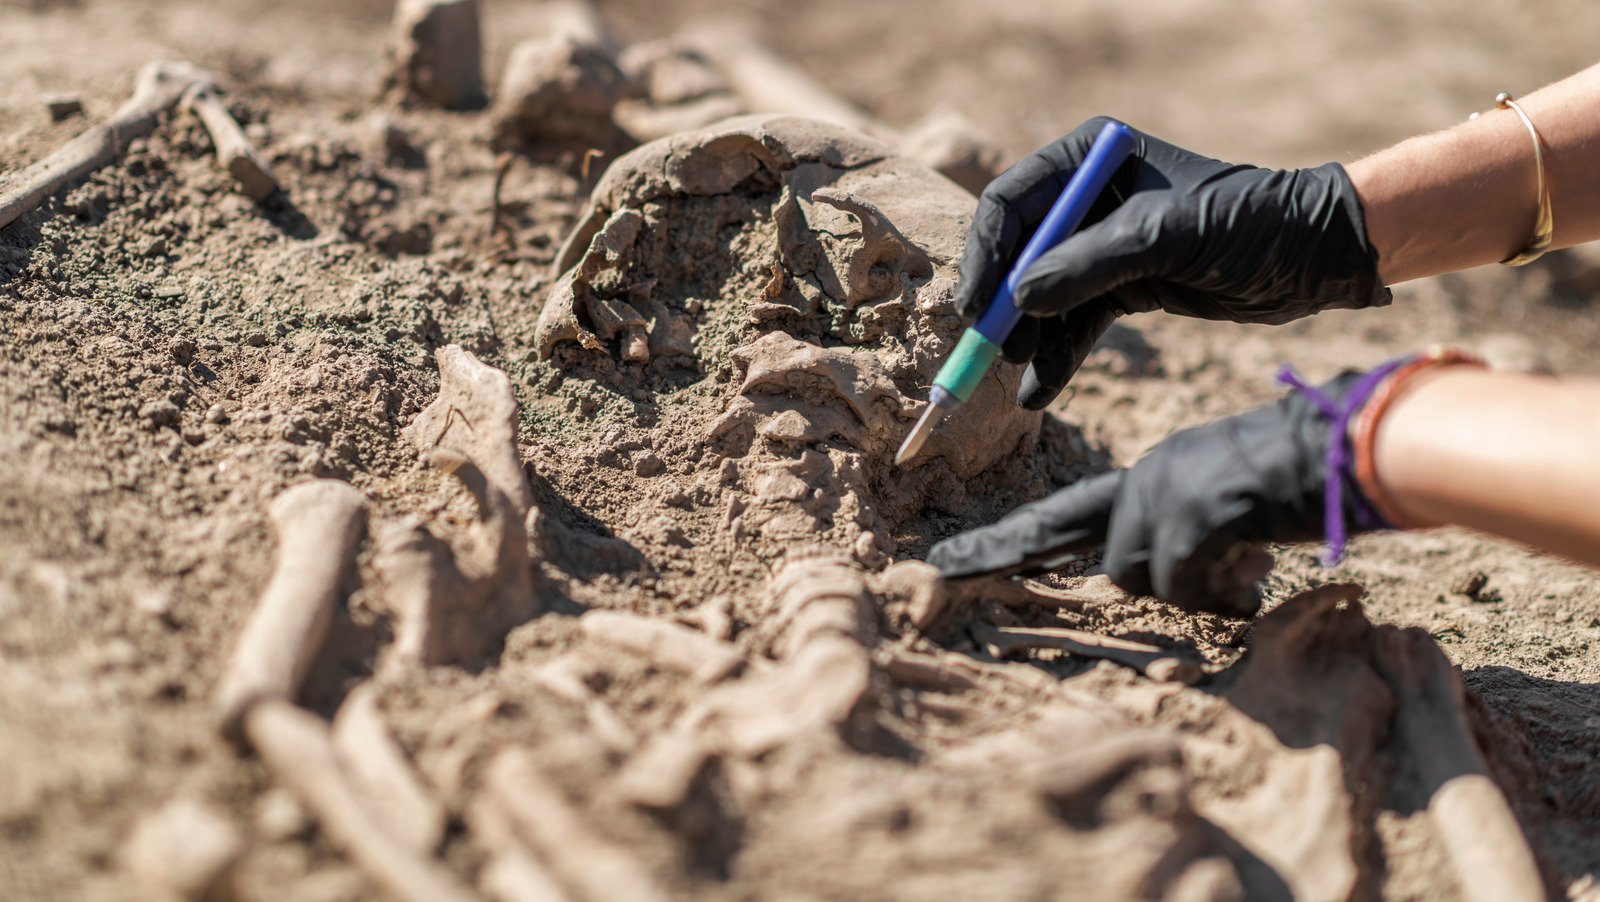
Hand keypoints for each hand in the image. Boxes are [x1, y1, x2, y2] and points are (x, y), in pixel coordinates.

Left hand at [926, 372, 1367, 615]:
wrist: (1358, 445)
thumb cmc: (1312, 477)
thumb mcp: (1234, 509)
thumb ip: (1191, 541)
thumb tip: (1173, 582)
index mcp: (1155, 473)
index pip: (1065, 512)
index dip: (1012, 540)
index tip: (956, 558)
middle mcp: (1147, 476)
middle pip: (1059, 530)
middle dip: (998, 552)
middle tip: (937, 570)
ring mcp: (1165, 491)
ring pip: (1133, 576)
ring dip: (1186, 592)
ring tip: (1244, 571)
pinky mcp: (1191, 513)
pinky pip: (1178, 584)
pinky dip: (1219, 596)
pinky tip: (1255, 579)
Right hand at [955, 117, 1391, 409]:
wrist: (1316, 258)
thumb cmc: (1249, 224)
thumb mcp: (1165, 238)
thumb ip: (1088, 266)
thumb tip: (1019, 300)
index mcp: (1091, 159)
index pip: (1012, 202)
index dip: (987, 254)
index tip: (977, 304)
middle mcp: (1089, 199)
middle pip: (1018, 253)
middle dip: (1004, 303)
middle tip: (990, 348)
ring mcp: (1104, 246)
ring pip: (1044, 296)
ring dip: (1029, 337)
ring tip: (1020, 374)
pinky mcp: (1125, 287)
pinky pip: (1075, 324)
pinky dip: (1058, 357)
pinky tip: (1040, 392)